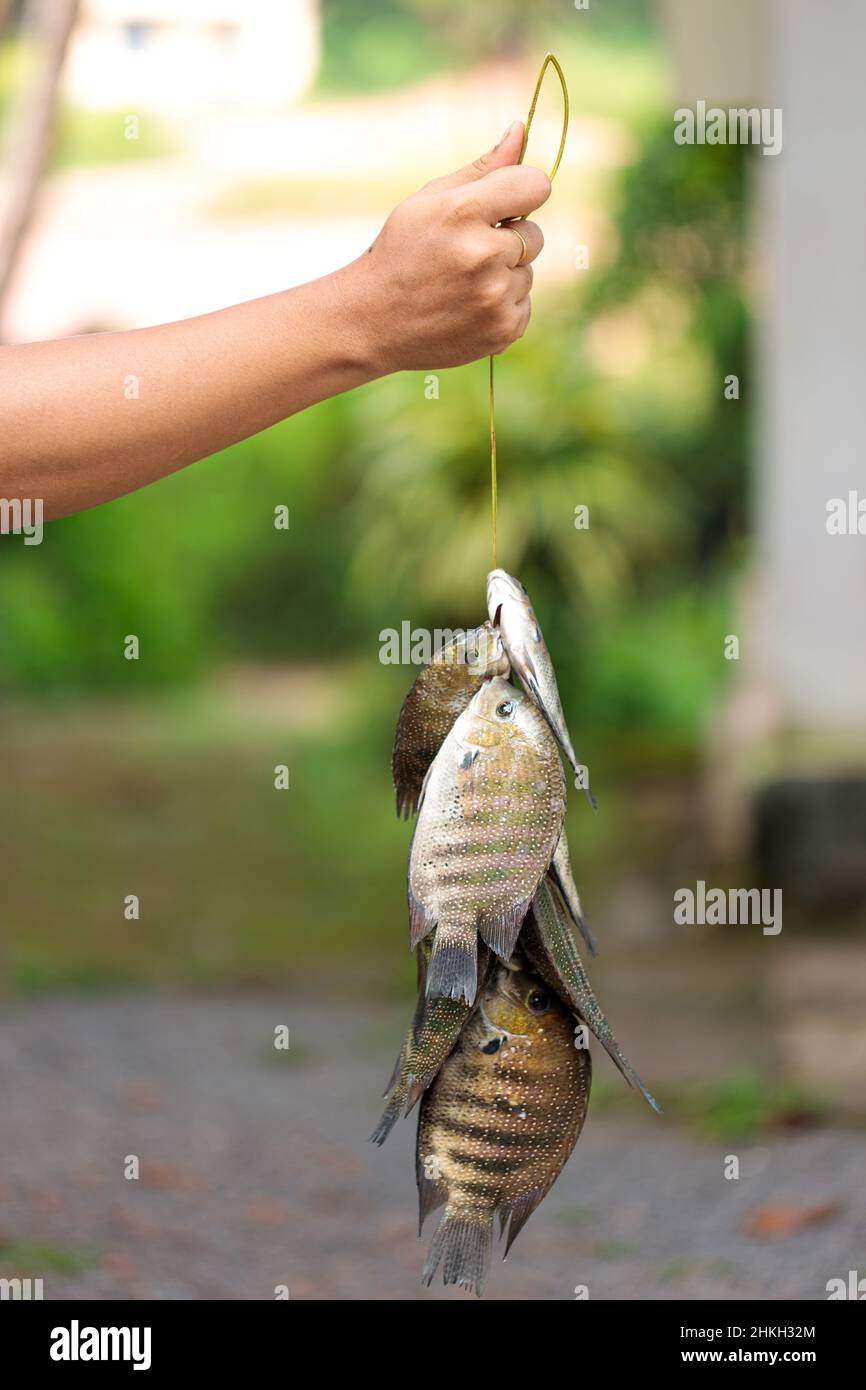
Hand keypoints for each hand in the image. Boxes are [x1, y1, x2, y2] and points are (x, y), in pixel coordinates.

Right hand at [337, 122, 550, 373]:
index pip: (535, 186)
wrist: (372, 322)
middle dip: (508, 239)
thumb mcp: (429, 201)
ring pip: (527, 273)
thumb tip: (521, 130)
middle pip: (535, 234)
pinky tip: (465, 308)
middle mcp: (483, 255)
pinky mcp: (502, 331)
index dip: (523, 193)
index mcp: (463, 212)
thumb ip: (482, 169)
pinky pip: (523, 305)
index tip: (507, 204)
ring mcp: (494, 298)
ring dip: (503, 275)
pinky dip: (501, 307)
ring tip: (460, 285)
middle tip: (464, 254)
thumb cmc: (401, 253)